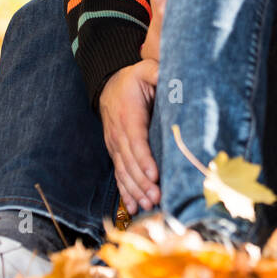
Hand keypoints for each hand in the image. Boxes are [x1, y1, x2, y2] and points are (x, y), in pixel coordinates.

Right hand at [99, 59, 160, 213]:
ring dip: (136, 191)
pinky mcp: (116, 153)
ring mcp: (115, 146)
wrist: (108, 86)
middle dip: (143, 182)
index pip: (136, 141)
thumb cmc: (133, 79)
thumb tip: (168, 72)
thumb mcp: (144, 70)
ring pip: (124, 172)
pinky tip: (134, 207)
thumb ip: (155, 71)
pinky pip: (120, 175)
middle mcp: (118, 134)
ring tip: (149, 205)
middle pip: (130, 162)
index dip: (144, 159)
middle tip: (157, 198)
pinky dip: (126, 192)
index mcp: (128, 115)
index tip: (155, 174)